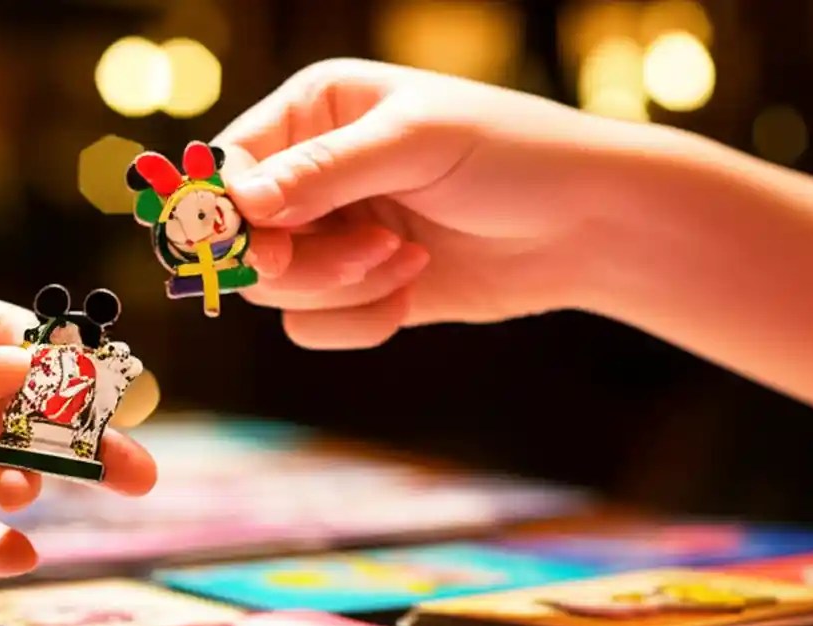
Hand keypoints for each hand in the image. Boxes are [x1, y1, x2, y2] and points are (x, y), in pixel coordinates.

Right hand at [217, 59, 647, 347]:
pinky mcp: (353, 290)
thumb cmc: (512, 155)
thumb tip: (238, 202)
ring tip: (408, 259)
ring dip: (341, 287)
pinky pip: (310, 327)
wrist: (585, 226)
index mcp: (313, 111)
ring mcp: (329, 235)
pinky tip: (413, 290)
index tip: (268, 245)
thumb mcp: (416, 143)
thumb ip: (324, 170)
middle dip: (302, 260)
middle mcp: (308, 173)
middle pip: (242, 239)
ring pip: (274, 291)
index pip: (227, 166)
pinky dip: (359, 321)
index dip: (229, 214)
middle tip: (372, 250)